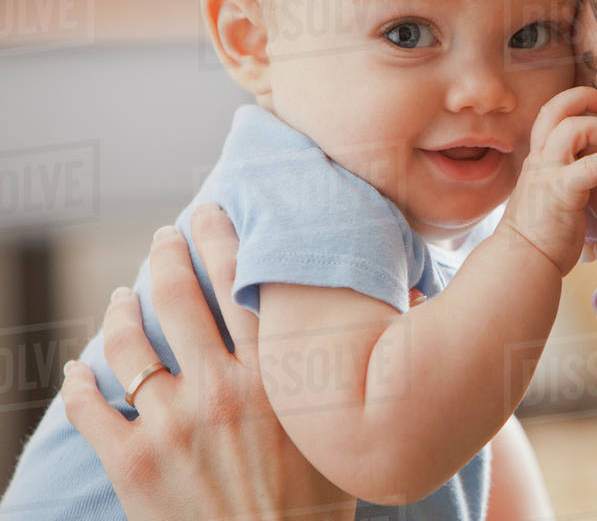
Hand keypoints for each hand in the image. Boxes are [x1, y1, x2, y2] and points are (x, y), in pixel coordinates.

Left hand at [61, 205, 356, 520]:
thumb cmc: (320, 504)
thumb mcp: (346, 425)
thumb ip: (357, 365)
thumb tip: (408, 298)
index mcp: (273, 375)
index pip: (239, 283)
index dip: (221, 239)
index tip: (211, 214)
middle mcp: (220, 389)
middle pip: (181, 298)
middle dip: (168, 255)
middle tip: (165, 236)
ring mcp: (170, 425)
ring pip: (130, 345)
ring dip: (121, 310)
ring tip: (121, 295)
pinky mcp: (132, 465)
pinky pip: (90, 410)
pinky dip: (79, 383)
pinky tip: (79, 369)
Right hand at [498, 86, 596, 276]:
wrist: (523, 263)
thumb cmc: (542, 236)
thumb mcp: (551, 194)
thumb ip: (567, 175)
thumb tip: (593, 167)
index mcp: (539, 159)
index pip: (550, 114)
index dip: (573, 101)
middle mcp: (540, 159)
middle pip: (555, 108)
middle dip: (584, 96)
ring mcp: (548, 173)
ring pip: (573, 128)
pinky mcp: (563, 191)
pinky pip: (594, 165)